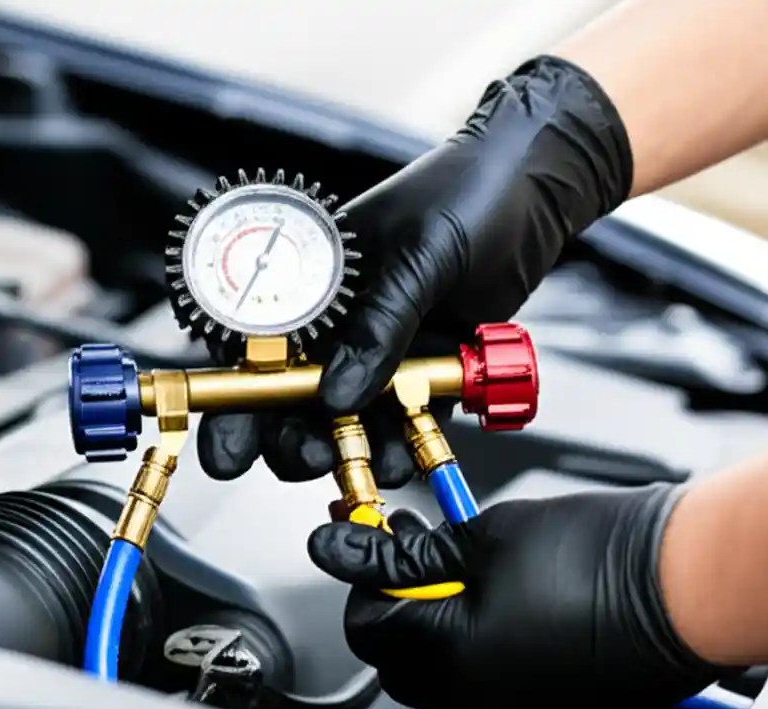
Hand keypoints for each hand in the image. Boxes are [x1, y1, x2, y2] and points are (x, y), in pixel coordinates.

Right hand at [198, 55, 632, 485]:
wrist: (540, 188)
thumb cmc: (470, 191)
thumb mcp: (420, 256)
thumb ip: (379, 326)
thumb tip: (337, 394)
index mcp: (308, 283)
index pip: (247, 347)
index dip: (228, 399)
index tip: (228, 446)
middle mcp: (332, 321)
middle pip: (284, 397)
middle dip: (285, 439)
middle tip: (307, 458)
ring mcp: (375, 348)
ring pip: (339, 419)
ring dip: (344, 449)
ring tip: (367, 462)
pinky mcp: (420, 370)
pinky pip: (398, 420)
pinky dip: (397, 444)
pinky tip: (404, 455)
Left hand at [308, 486, 734, 708]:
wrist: (681, 584)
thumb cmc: (597, 556)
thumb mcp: (480, 537)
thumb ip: (402, 555)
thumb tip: (345, 549)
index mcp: (449, 661)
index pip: (366, 627)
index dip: (367, 579)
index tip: (375, 545)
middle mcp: (474, 706)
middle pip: (398, 661)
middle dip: (400, 606)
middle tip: (416, 555)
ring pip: (439, 680)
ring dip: (437, 629)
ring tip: (463, 574)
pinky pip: (485, 690)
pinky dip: (478, 652)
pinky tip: (498, 608)